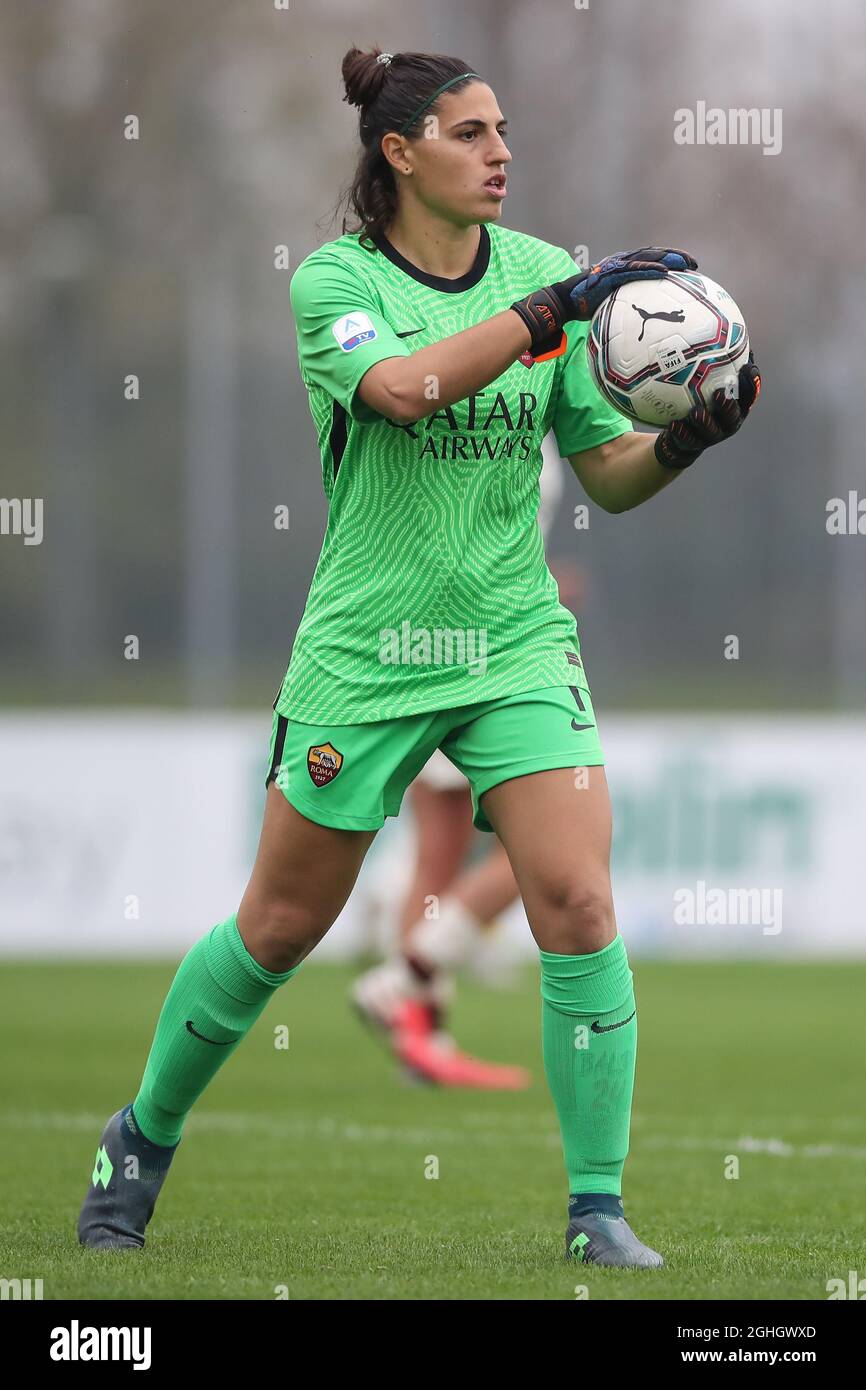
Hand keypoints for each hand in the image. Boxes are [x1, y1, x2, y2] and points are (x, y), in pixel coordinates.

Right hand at [555, 247, 697, 320]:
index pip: (652, 259)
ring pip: (648, 258)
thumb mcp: (613, 304)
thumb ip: (628, 305)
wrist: (567, 300)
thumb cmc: (588, 304)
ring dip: (668, 259)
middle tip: (694, 263)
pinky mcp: (611, 272)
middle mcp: (623, 261)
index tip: (689, 266)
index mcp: (625, 266)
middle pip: (654, 255)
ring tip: (684, 264)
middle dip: (676, 256)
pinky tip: (665, 273)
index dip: (671, 260)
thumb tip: (642, 324)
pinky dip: (650, 269)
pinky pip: (634, 270)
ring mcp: (617, 265)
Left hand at [654, 353, 761, 468]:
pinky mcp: (692, 445)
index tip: (748, 368)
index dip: (752, 383)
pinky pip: (687, 440)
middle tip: (720, 394)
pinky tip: (673, 424)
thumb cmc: (698, 399)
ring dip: (704, 422)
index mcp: (735, 406)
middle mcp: (726, 422)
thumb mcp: (707, 381)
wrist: (681, 434)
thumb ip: (717, 362)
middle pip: (733, 417)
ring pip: (711, 432)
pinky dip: (681, 433)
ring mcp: (710, 436)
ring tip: (695, 412)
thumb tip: (721, 328)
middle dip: (729, 407)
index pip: (749, 394)